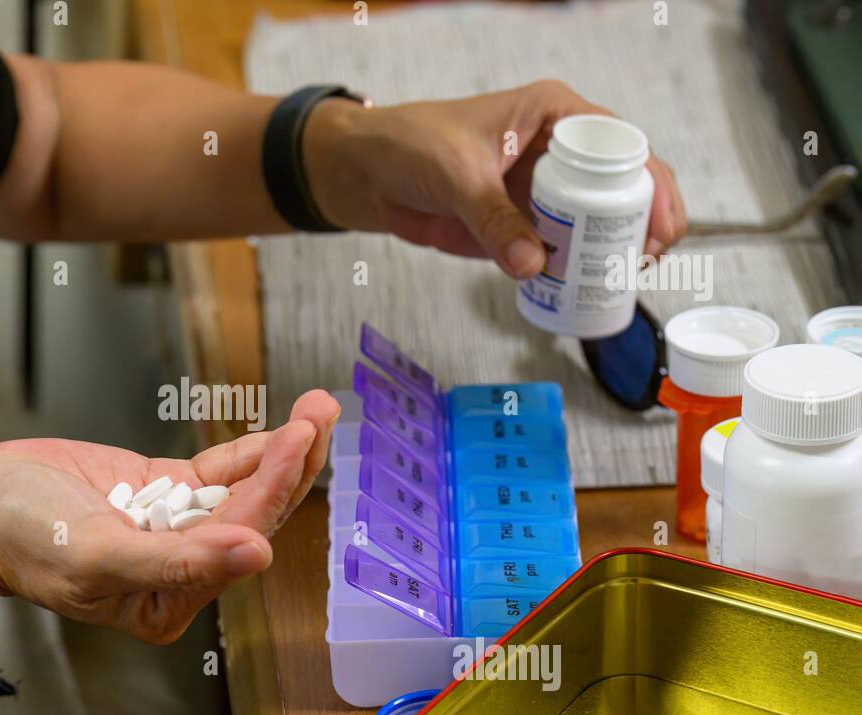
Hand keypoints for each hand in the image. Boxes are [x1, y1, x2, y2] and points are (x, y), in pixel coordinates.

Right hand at [0, 390, 339, 642]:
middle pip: (253, 512)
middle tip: (323, 412)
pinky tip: (283, 428)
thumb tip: (254, 557)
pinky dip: (250, 449)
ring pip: (244, 488)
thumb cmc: (21, 541)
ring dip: (282, 451)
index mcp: (169, 601)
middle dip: (293, 464)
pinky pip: (219, 471)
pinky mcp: (165, 492)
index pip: (236, 541)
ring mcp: (176, 526)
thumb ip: (176, 562)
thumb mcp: (96, 554)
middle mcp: (182, 569)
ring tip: (319, 408)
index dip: (271, 489)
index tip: (298, 440)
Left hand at [304, 79, 687, 278]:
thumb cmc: (409, 146)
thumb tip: (533, 265)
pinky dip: (576, 271)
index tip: (657, 226)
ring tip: (620, 282)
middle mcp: (560, 152)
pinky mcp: (524, 226)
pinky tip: (585, 290)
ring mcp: (545, 192)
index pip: (623, 145)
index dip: (651, 184)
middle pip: (623, 187)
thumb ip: (493, 219)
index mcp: (557, 115)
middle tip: (642, 264)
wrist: (367, 174)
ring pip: (598, 223)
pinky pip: (562, 251)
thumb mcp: (456, 175)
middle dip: (641, 225)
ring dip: (612, 253)